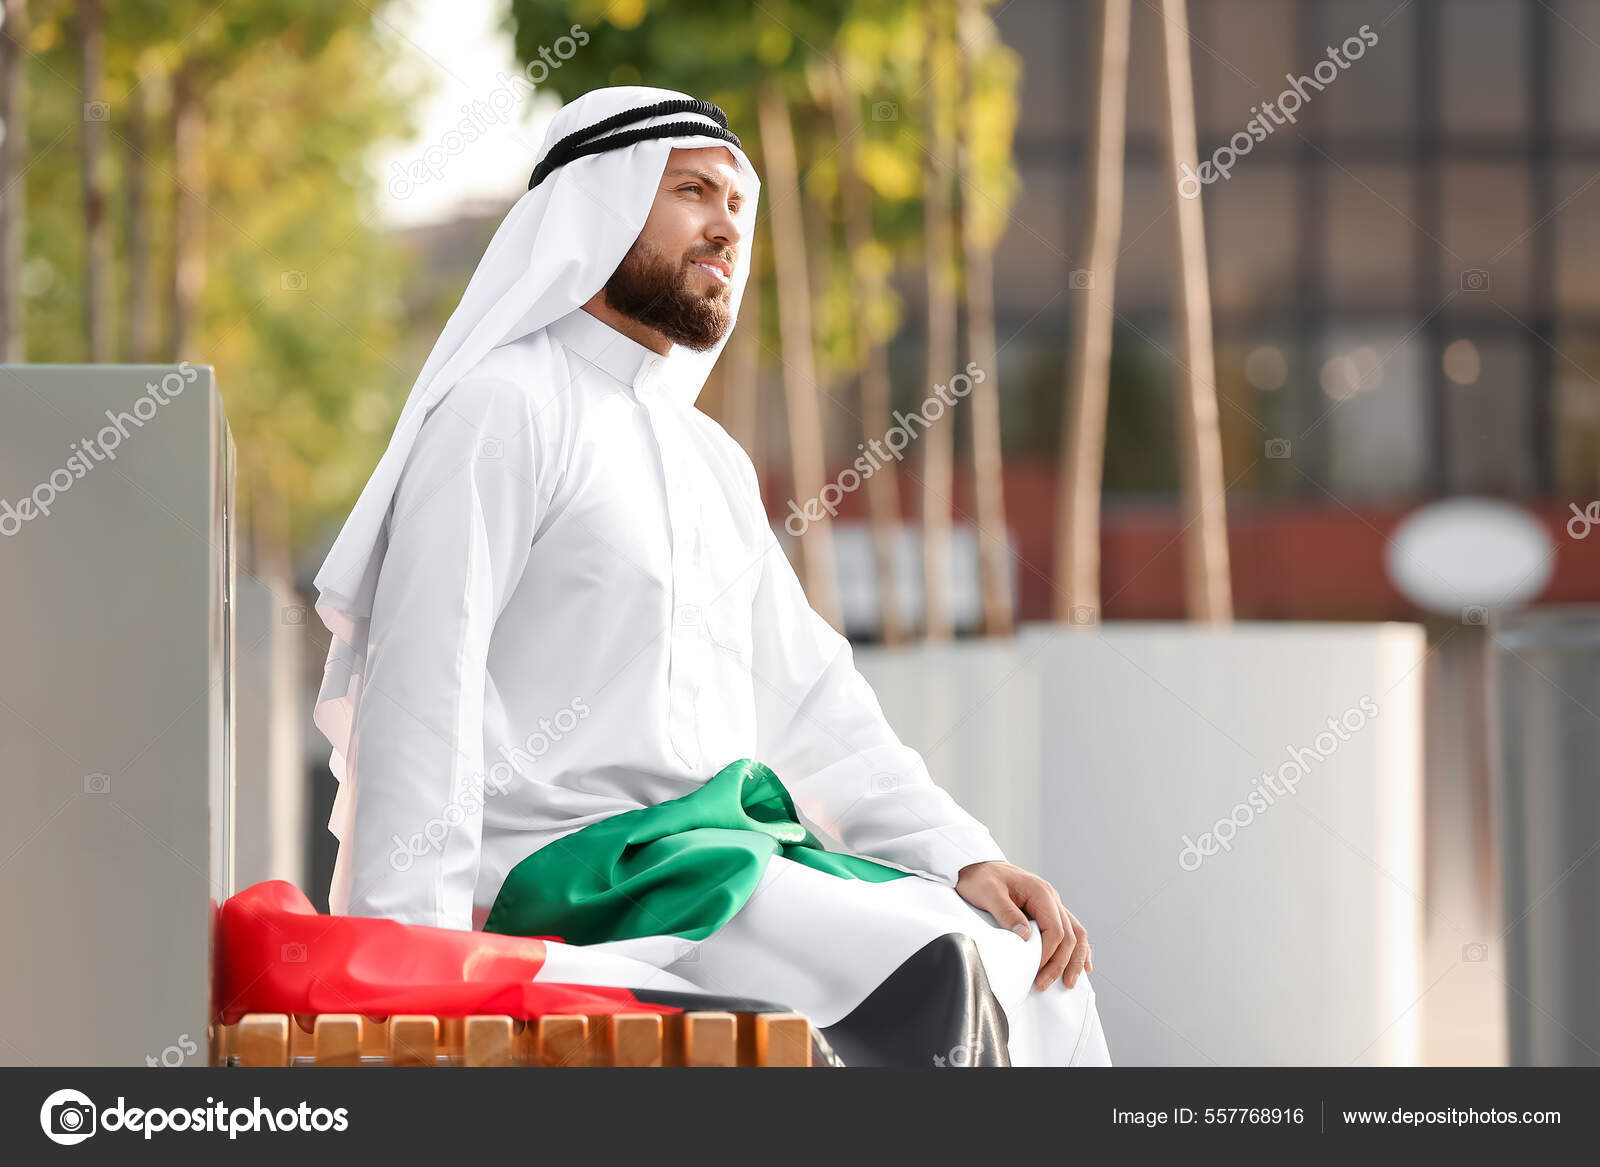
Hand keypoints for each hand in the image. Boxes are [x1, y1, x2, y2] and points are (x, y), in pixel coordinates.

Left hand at [955, 860, 1091, 991]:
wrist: (975, 866)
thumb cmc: (981, 878)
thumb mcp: (988, 893)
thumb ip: (1007, 913)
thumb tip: (1025, 936)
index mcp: (1040, 892)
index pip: (1055, 930)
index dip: (1048, 954)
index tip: (1034, 971)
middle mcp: (1051, 898)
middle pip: (1069, 935)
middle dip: (1059, 964)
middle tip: (1043, 984)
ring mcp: (1052, 904)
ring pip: (1075, 933)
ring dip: (1074, 959)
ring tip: (1069, 982)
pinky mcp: (1047, 911)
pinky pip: (1071, 930)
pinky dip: (1078, 948)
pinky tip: (1083, 964)